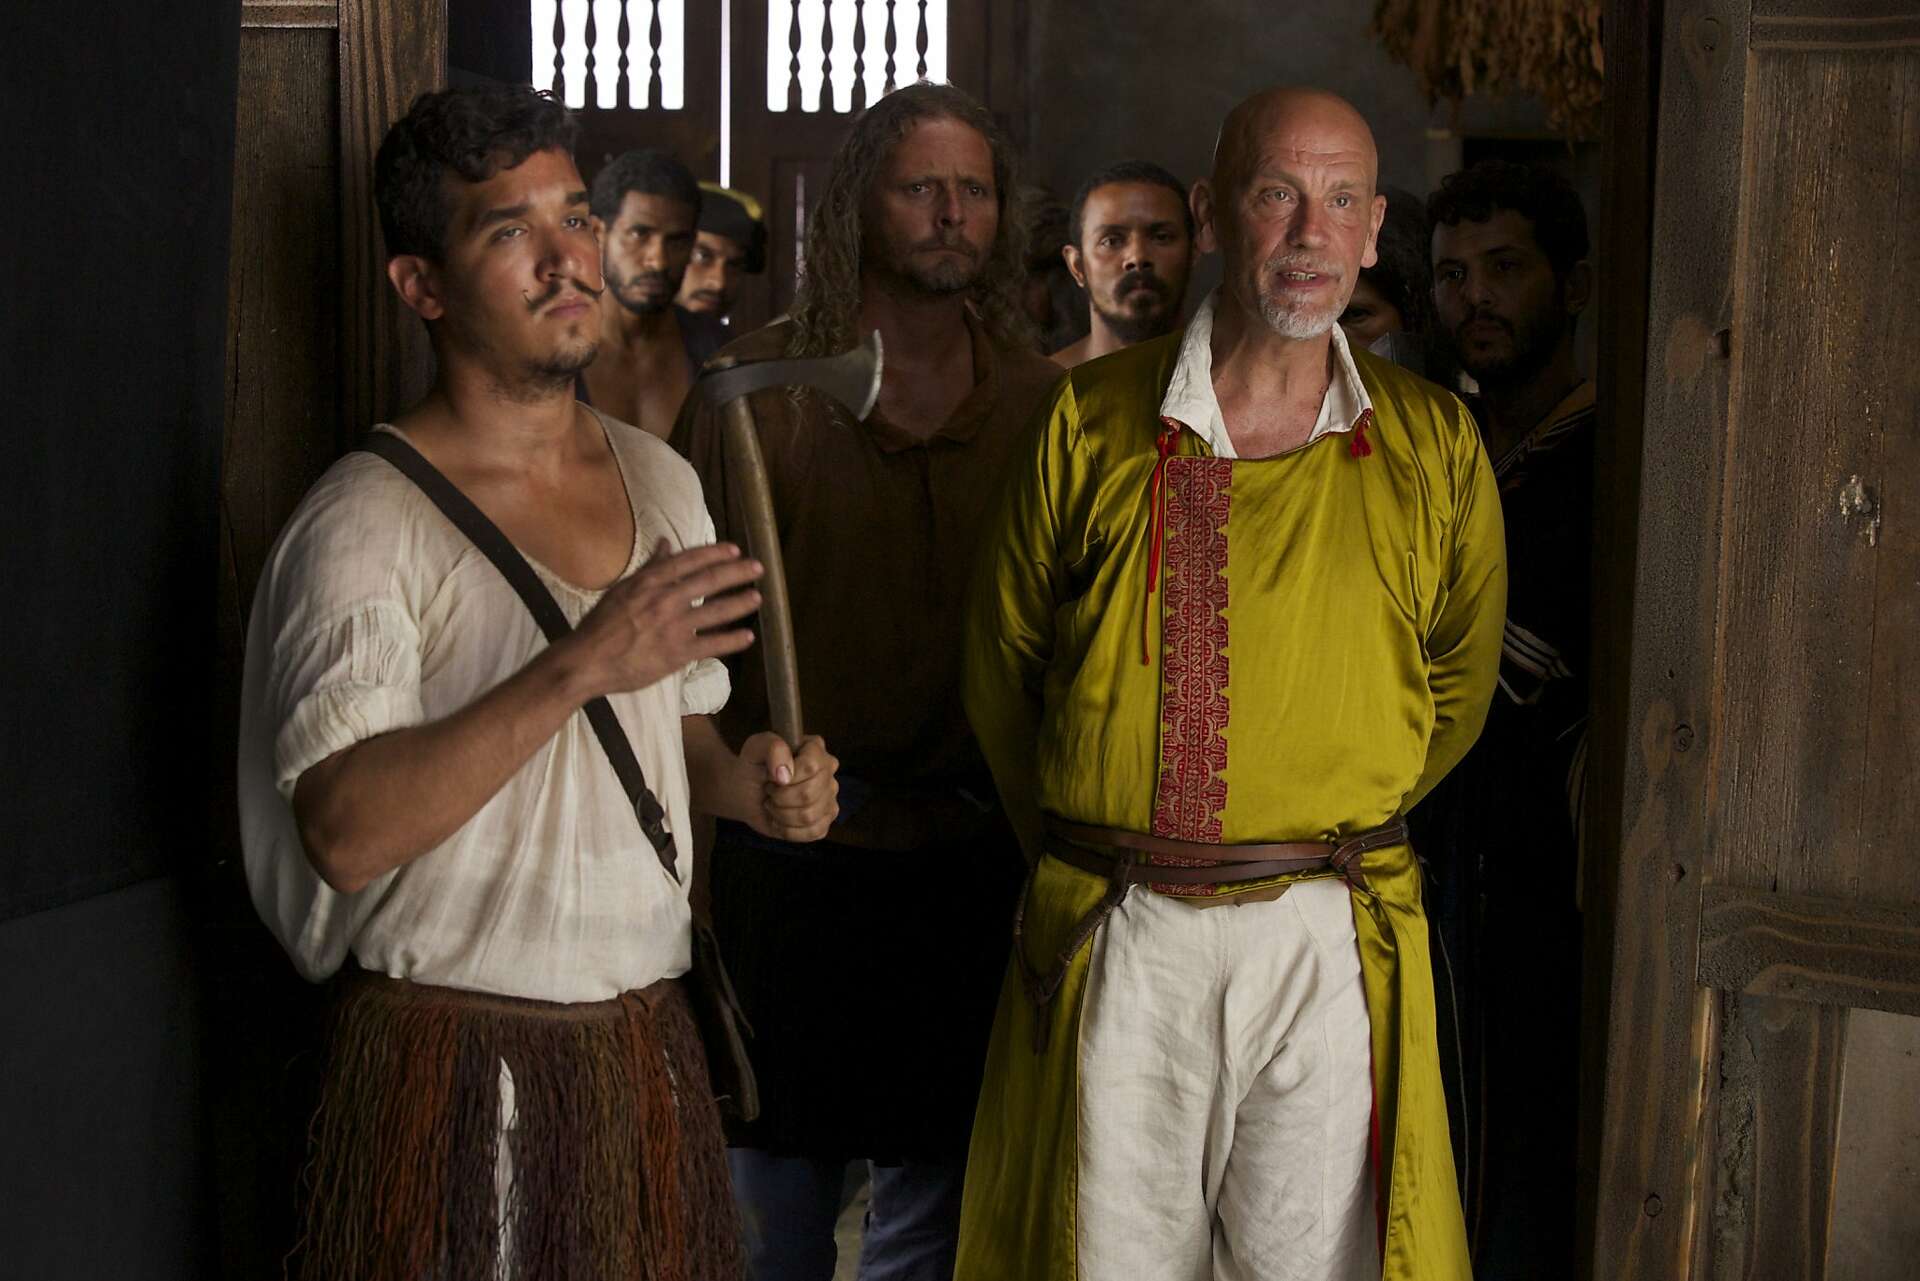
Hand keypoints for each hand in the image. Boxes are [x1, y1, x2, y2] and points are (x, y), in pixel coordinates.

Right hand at [564, 540, 762, 697]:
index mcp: (650, 582)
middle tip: (758, 568)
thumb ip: (650, 568)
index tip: (735, 550)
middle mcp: (664, 600)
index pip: (690, 561)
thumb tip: (666, 543)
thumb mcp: (623, 589)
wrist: (586, 661)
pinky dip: (731, 640)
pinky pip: (711, 644)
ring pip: (715, 611)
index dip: (715, 553)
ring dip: (739, 603)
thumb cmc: (601, 625)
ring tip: (756, 598)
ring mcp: (672, 627)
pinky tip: (747, 637)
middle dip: (737, 573)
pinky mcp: (676, 653)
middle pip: (709, 581)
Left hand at [738, 732, 838, 842]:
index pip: (811, 766)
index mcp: (816, 748)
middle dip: (780, 797)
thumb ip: (771, 747)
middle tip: (770, 791)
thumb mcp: (755, 747)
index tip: (771, 777)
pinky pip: (812, 832)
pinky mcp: (824, 821)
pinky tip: (780, 820)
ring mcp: (829, 798)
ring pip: (808, 816)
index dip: (787, 777)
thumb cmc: (753, 766)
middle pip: (809, 794)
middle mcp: (829, 772)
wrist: (745, 791)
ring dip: (781, 814)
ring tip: (773, 804)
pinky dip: (788, 830)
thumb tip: (785, 772)